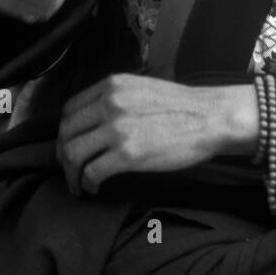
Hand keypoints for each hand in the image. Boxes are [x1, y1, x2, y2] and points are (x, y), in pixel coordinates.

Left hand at [56, 73, 258, 195]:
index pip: (70, 109)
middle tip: (70, 169)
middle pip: (66, 132)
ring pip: (73, 154)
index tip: (70, 144)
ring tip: (77, 184)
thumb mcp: (143, 89)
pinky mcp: (127, 154)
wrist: (211, 118)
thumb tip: (98, 121)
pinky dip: (87, 184)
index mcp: (112, 86)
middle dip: (63, 154)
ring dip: (70, 174)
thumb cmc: (184, 107)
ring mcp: (117, 129)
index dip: (66, 131)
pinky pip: (91, 172)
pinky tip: (94, 188)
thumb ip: (117, 99)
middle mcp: (109, 103)